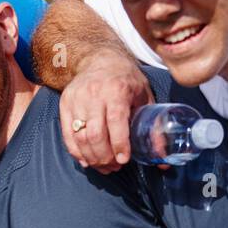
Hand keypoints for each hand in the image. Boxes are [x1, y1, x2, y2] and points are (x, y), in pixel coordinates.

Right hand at [58, 49, 151, 172]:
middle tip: (114, 167)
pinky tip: (86, 160)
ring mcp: (76, 99)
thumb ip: (153, 125)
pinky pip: (67, 133)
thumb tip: (163, 158)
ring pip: (79, 136)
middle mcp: (94, 94)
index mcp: (117, 90)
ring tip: (103, 166)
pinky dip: (75, 151)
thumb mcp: (145, 97)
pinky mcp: (65, 103)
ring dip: (91, 157)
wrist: (101, 61)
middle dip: (104, 156)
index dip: (119, 144)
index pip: (115, 121)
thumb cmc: (127, 80)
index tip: (124, 160)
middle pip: (95, 133)